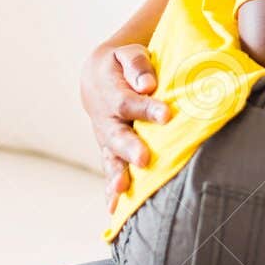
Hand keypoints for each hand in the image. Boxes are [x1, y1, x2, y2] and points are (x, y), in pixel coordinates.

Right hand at [79, 42, 169, 212]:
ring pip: (110, 157)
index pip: (129, 102)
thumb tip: (148, 85)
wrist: (98, 77)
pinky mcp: (110, 152)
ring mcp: (106, 139)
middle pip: (117, 135)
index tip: (166, 114)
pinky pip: (110, 171)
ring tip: (123, 188)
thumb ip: (137, 65)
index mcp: (113, 93)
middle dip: (130, 148)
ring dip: (116, 174)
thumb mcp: (127, 54)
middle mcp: (107, 120)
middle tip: (144, 158)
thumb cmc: (122, 65)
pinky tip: (114, 210)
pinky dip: (111, 191)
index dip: (146, 108)